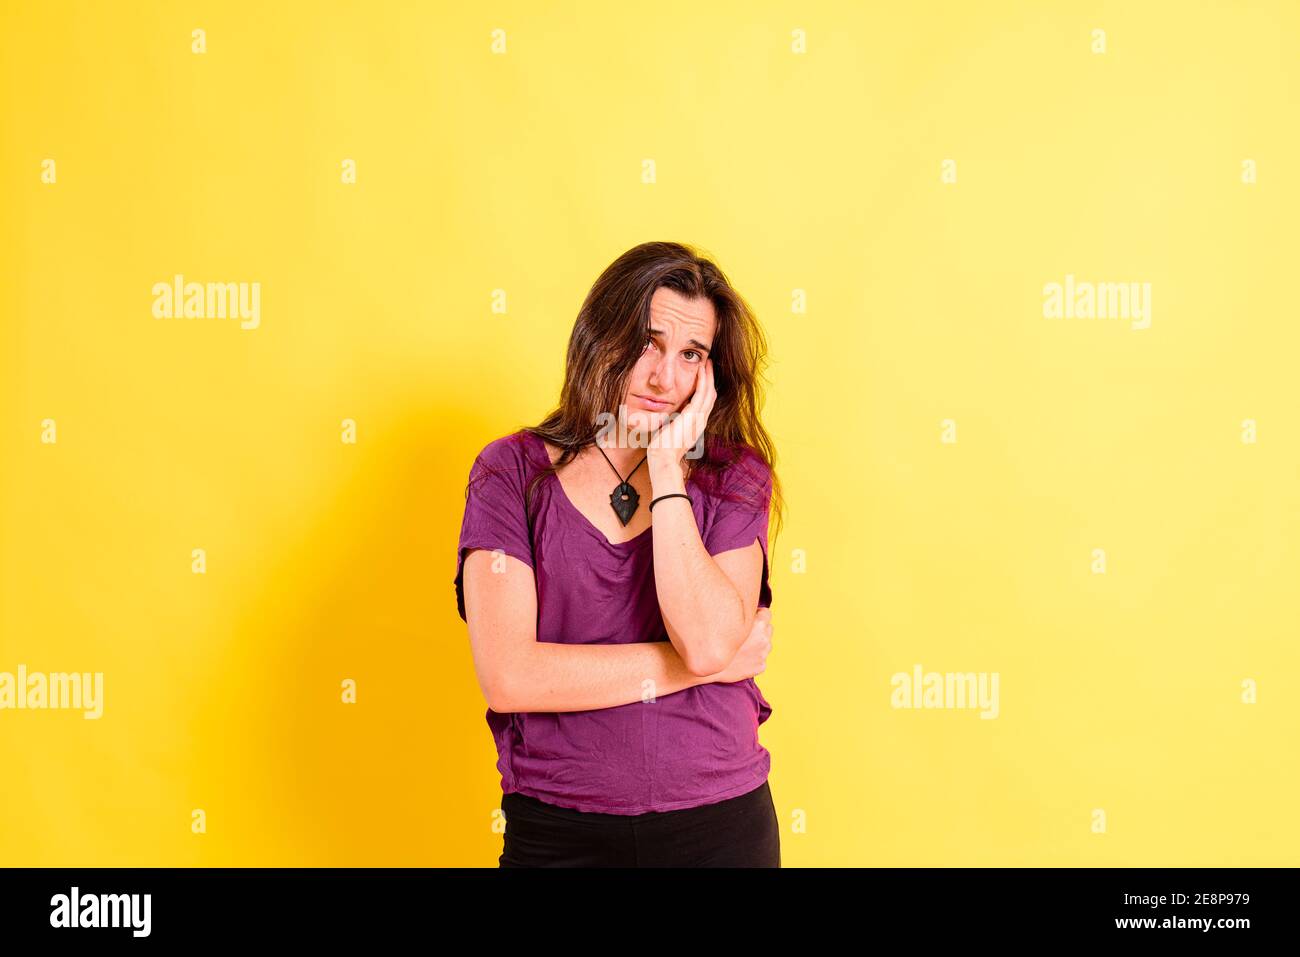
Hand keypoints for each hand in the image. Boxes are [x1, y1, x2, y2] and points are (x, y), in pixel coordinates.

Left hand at [647, 357, 715, 472]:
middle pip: (711, 395)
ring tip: (707, 363)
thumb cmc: (663, 449)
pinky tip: (701, 370)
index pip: (705, 403)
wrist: (663, 458)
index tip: (703, 377)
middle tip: (709, 365)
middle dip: (710, 379)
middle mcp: (701, 421)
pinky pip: (702, 394)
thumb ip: (673, 423)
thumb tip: (670, 416)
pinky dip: (703, 380)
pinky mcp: (693, 415)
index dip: (706, 389)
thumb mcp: (670, 432)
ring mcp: (699, 418)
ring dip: (708, 376)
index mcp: (696, 425)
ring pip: (709, 392)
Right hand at [705, 607, 771, 683]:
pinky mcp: (760, 666)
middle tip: (744, 634)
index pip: (766, 614)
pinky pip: (760, 659)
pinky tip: (741, 658)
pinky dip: (753, 659)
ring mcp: (763, 654)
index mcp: (760, 625)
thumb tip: (746, 610)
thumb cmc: (714, 640)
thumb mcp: (729, 620)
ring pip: (765, 644)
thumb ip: (741, 614)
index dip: (757, 615)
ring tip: (742, 647)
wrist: (708, 664)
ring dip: (758, 644)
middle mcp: (764, 639)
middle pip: (768, 629)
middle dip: (759, 630)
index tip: (749, 619)